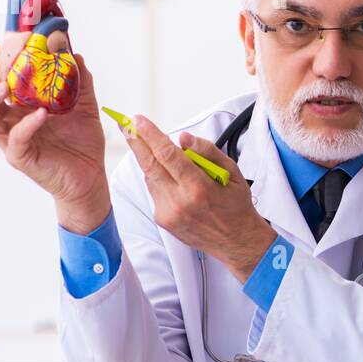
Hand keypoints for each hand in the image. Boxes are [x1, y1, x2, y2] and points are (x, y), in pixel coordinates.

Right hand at [0, 41, 109, 230]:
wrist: (91, 178)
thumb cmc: (83, 144)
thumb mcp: (85, 107)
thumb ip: (80, 82)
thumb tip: (75, 54)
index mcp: (21, 110)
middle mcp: (12, 124)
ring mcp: (13, 142)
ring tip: (4, 85)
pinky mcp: (22, 159)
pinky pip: (16, 140)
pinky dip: (26, 124)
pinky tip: (40, 113)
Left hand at [118, 114, 277, 282]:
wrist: (236, 241)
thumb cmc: (236, 204)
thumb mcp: (233, 172)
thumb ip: (207, 151)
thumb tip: (183, 138)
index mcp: (199, 188)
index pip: (168, 155)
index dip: (150, 135)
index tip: (139, 120)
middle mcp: (180, 202)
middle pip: (149, 165)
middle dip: (136, 142)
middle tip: (126, 125)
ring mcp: (168, 213)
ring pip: (150, 177)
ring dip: (151, 161)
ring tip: (164, 155)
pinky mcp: (162, 219)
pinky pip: (154, 191)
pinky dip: (159, 178)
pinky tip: (173, 179)